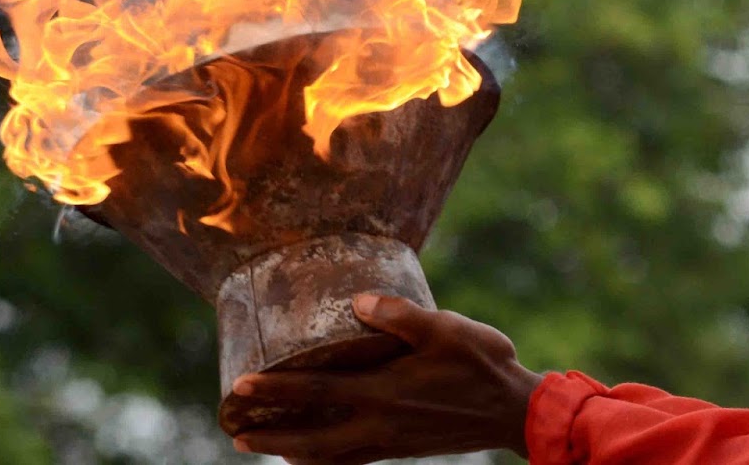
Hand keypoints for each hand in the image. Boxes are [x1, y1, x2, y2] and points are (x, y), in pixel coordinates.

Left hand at [228, 294, 542, 463]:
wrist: (513, 411)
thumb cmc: (482, 363)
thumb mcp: (445, 328)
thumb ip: (400, 315)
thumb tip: (357, 301)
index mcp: (384, 392)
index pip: (317, 391)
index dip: (277, 389)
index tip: (242, 385)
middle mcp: (379, 423)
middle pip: (311, 437)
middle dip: (271, 433)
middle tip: (235, 430)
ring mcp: (389, 442)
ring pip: (329, 455)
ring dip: (293, 450)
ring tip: (263, 446)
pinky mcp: (401, 449)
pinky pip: (351, 460)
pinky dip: (325, 461)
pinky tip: (314, 456)